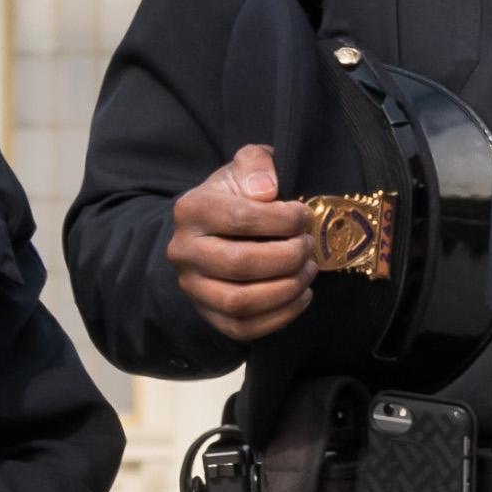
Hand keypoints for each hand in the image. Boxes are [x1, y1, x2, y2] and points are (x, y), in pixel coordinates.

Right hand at [165, 145, 323, 347]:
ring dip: (286, 289)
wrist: (215, 229)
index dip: (283, 220)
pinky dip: (281, 316)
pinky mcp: (208, 315)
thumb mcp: (246, 167)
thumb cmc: (238, 195)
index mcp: (191, 210)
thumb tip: (266, 190)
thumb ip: (256, 164)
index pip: (240, 218)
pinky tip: (302, 296)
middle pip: (239, 264)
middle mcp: (183, 251)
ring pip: (240, 302)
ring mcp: (193, 288)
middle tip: (308, 246)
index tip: (305, 217)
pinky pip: (243, 328)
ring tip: (308, 270)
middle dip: (287, 257)